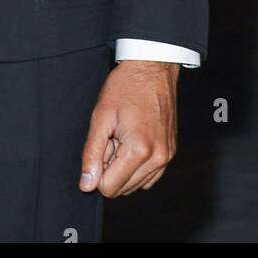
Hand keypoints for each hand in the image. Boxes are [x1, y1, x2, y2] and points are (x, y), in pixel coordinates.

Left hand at [79, 60, 177, 196]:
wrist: (152, 68)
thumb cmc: (125, 87)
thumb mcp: (101, 117)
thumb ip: (92, 154)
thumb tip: (86, 185)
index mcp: (139, 151)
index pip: (109, 187)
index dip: (98, 168)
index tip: (103, 143)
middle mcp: (158, 159)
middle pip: (123, 189)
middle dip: (111, 168)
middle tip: (113, 137)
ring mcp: (167, 157)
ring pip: (136, 185)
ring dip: (124, 167)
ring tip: (123, 136)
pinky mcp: (171, 153)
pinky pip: (149, 176)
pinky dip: (137, 166)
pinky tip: (133, 141)